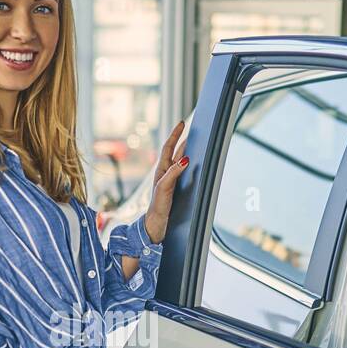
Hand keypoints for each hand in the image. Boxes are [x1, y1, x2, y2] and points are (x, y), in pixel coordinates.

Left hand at [143, 121, 189, 244]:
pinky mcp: (173, 188)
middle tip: (187, 128)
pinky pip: (181, 170)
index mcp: (161, 170)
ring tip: (191, 141)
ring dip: (184, 149)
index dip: (175, 135)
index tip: (182, 123)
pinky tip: (191, 163)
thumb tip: (184, 159)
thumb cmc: (158, 207)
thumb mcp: (165, 188)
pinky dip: (186, 163)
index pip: (169, 147)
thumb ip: (173, 173)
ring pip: (178, 160)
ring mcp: (169, 180)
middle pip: (174, 151)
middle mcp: (165, 173)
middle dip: (180, 139)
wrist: (155, 224)